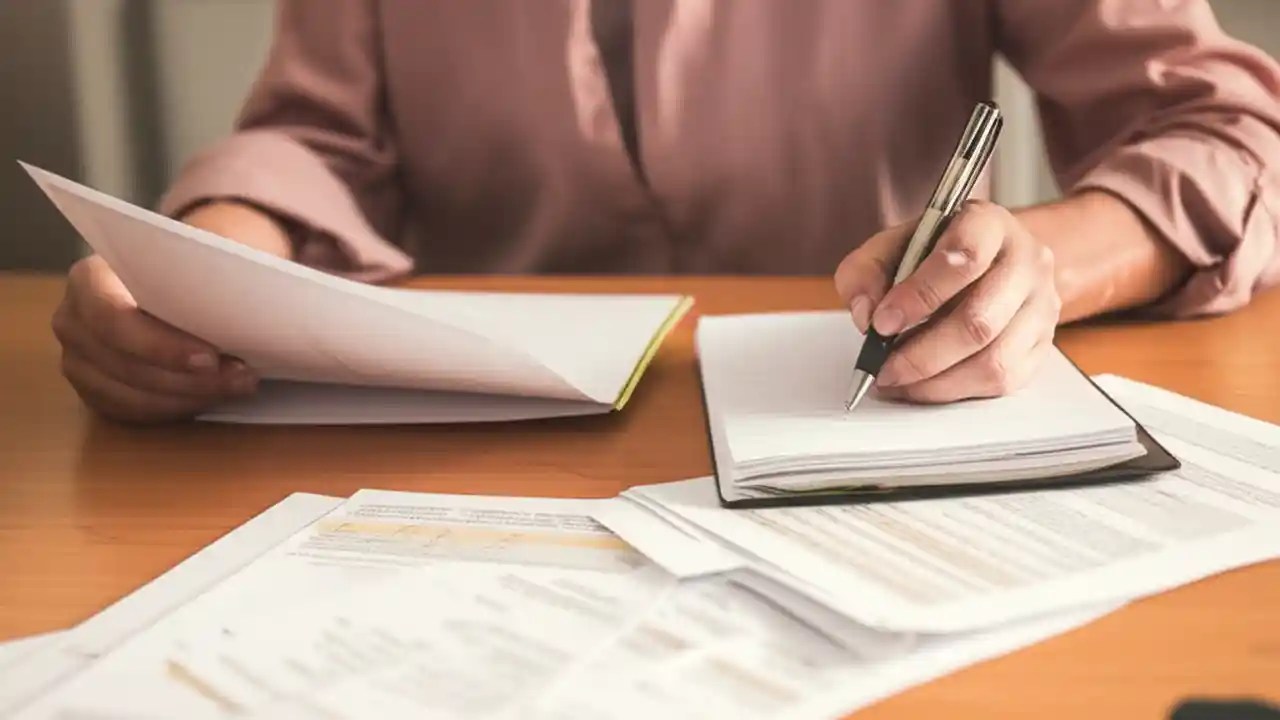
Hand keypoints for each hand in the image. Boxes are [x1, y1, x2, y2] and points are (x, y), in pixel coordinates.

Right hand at [52, 254, 257, 422]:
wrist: (174, 283)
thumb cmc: (188, 263)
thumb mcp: (203, 248)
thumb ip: (214, 258)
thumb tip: (242, 284)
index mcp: (89, 278)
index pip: (111, 317)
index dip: (161, 345)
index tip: (212, 357)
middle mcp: (74, 321)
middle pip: (124, 363)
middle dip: (187, 377)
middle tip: (241, 377)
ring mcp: (80, 360)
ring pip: (130, 394)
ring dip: (188, 396)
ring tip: (237, 386)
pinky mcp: (96, 390)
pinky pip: (132, 411)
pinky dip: (175, 409)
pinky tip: (211, 396)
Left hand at [834, 200, 1061, 402]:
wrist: (991, 257)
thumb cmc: (936, 252)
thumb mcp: (892, 245)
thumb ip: (866, 271)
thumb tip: (866, 315)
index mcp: (987, 224)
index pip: (964, 259)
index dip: (920, 296)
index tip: (882, 322)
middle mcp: (1025, 261)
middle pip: (978, 321)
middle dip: (921, 354)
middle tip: (883, 367)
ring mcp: (1041, 304)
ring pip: (993, 360)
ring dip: (936, 381)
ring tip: (898, 381)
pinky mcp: (1042, 343)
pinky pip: (1003, 381)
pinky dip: (956, 391)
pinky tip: (925, 386)